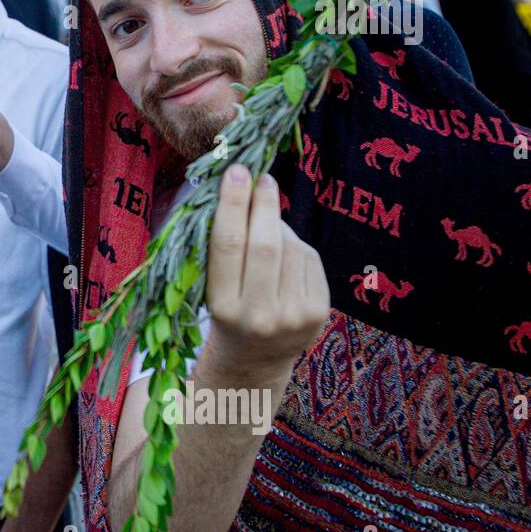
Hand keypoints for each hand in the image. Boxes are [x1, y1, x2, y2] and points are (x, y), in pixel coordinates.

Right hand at [204, 165, 329, 383]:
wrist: (255, 359)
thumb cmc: (227, 311)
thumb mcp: (212, 288)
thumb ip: (224, 249)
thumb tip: (245, 190)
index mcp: (222, 307)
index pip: (228, 246)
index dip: (233, 204)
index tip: (236, 172)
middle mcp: (259, 315)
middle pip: (266, 244)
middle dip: (263, 204)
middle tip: (261, 177)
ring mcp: (293, 316)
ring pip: (291, 247)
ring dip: (278, 226)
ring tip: (266, 225)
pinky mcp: (318, 313)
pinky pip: (309, 259)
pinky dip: (297, 245)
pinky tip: (285, 250)